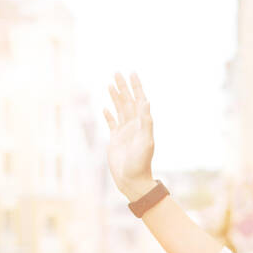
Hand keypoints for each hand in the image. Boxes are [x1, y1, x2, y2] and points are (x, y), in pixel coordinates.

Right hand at [104, 72, 156, 201]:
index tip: (131, 73)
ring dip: (116, 97)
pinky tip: (105, 108)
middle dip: (123, 87)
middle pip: (128, 101)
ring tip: (111, 84)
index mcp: (142, 124)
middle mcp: (134, 126)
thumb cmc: (140, 163)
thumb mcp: (145, 141)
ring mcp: (125, 132)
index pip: (139, 100)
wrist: (132, 180)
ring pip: (120, 109)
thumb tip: (146, 101)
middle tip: (117, 72)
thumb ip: (146, 122)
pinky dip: (109, 115)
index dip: (136, 87)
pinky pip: (112, 123)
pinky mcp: (116, 140)